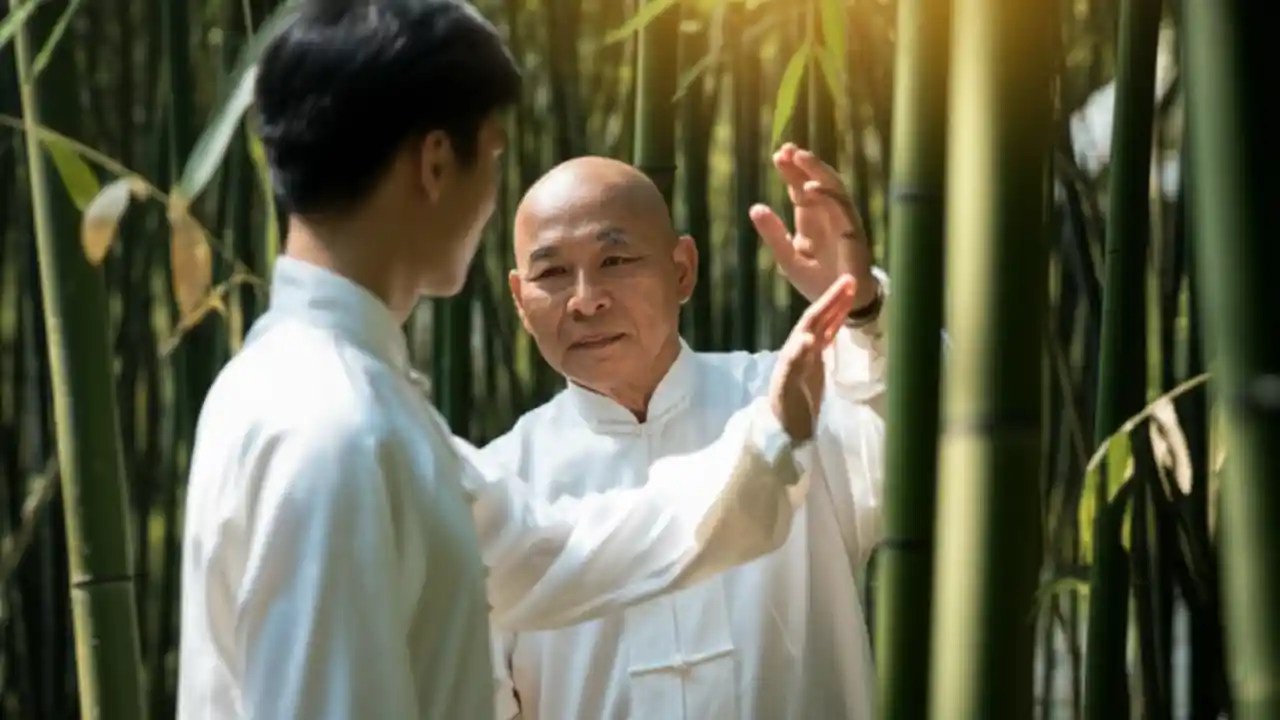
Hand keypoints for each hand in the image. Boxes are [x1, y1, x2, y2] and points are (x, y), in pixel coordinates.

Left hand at [749, 144, 876, 308]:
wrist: (841, 305)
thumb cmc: (816, 281)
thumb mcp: (788, 258)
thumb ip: (773, 234)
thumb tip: (754, 207)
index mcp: (810, 218)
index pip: (800, 187)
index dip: (790, 171)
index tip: (778, 155)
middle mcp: (827, 215)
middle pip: (815, 181)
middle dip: (803, 164)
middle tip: (786, 149)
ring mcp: (842, 221)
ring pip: (832, 187)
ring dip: (816, 171)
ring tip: (799, 157)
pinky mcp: (852, 233)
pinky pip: (842, 208)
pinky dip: (827, 196)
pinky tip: (810, 188)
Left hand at [769, 275, 856, 441]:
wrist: (783, 431)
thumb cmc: (786, 410)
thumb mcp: (789, 387)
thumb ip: (795, 362)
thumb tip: (807, 337)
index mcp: (795, 349)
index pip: (813, 319)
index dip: (828, 301)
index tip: (844, 284)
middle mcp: (800, 349)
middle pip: (818, 318)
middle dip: (834, 299)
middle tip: (852, 279)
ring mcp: (807, 357)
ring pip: (824, 326)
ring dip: (836, 309)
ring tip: (851, 293)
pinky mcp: (815, 368)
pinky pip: (827, 340)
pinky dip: (836, 327)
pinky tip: (842, 322)